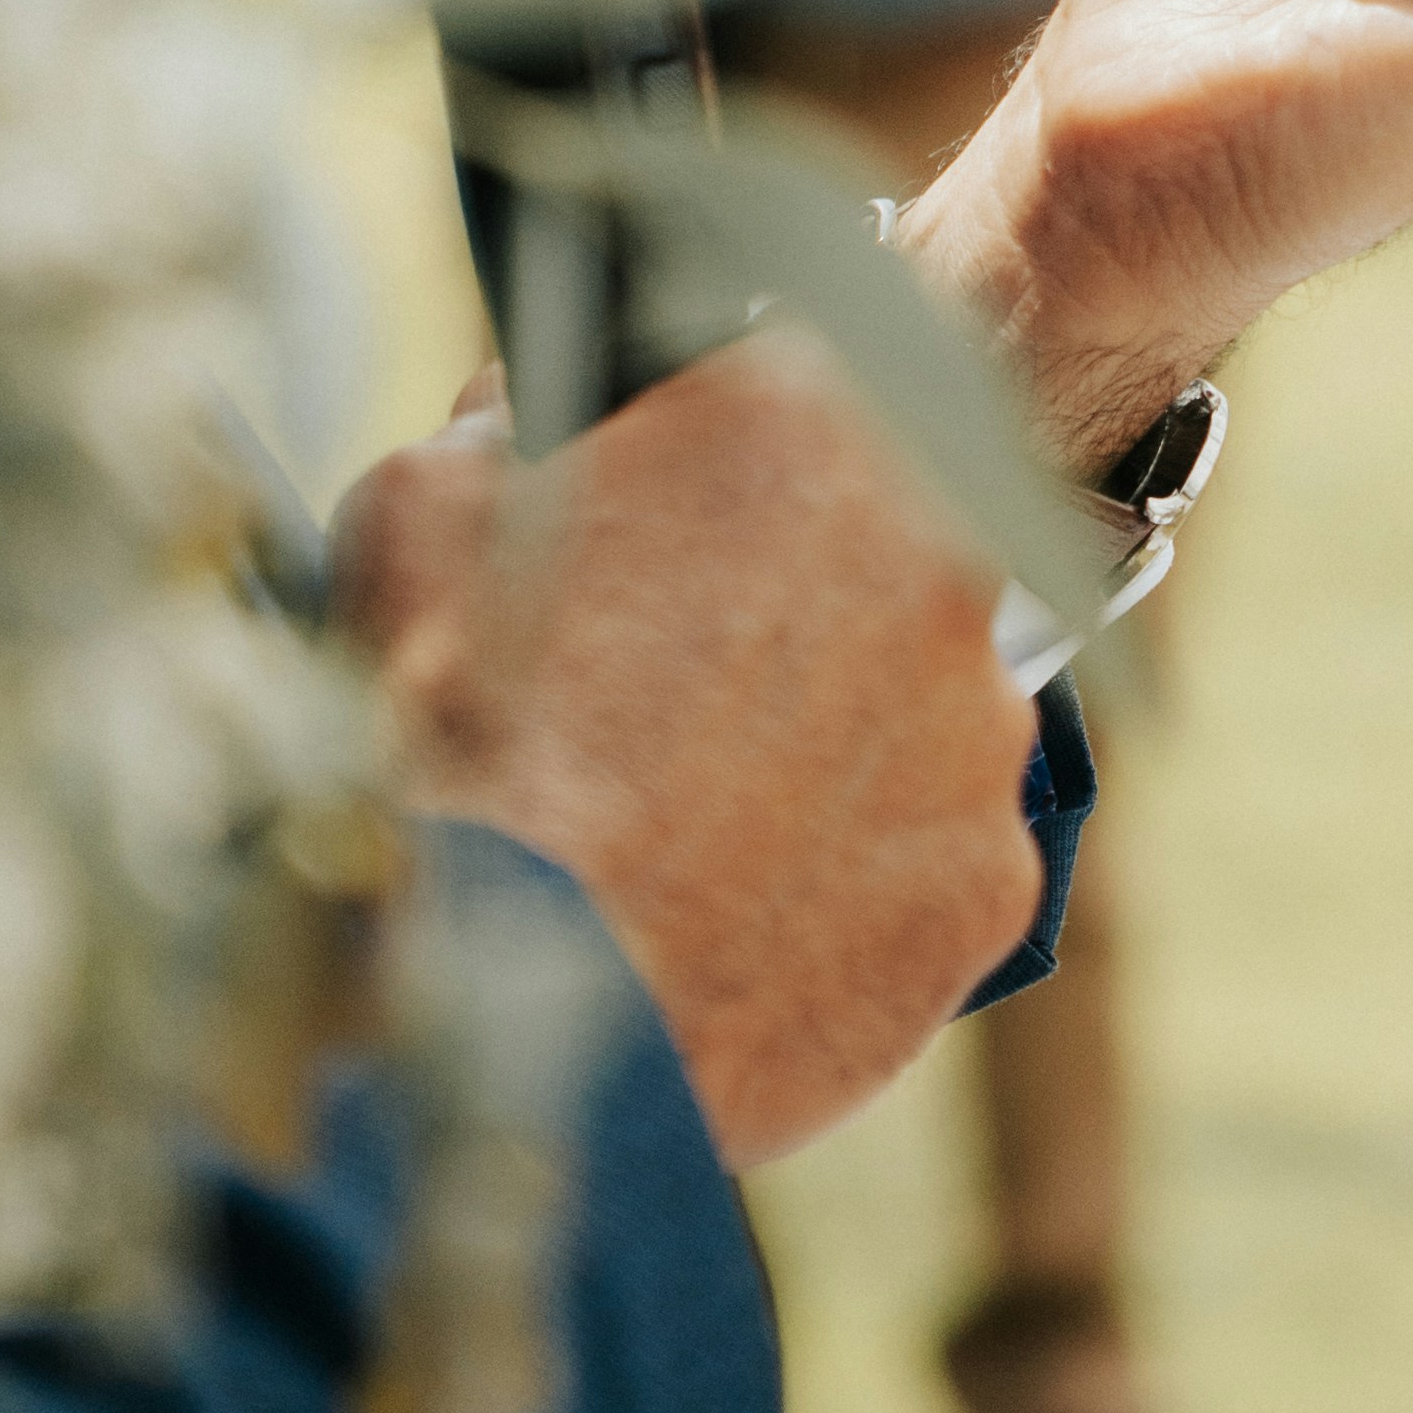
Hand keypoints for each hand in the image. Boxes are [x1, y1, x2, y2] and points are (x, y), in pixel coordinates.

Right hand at [330, 340, 1039, 1169]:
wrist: (494, 1032)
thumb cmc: (437, 747)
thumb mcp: (418, 514)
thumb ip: (510, 421)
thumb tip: (534, 410)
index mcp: (806, 417)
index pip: (807, 380)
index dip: (738, 451)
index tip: (689, 508)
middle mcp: (939, 551)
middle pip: (879, 542)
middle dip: (788, 595)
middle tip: (671, 684)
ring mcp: (983, 727)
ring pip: (913, 703)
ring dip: (826, 739)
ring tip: (690, 824)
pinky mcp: (994, 883)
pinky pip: (928, 854)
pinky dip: (852, 878)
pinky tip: (739, 916)